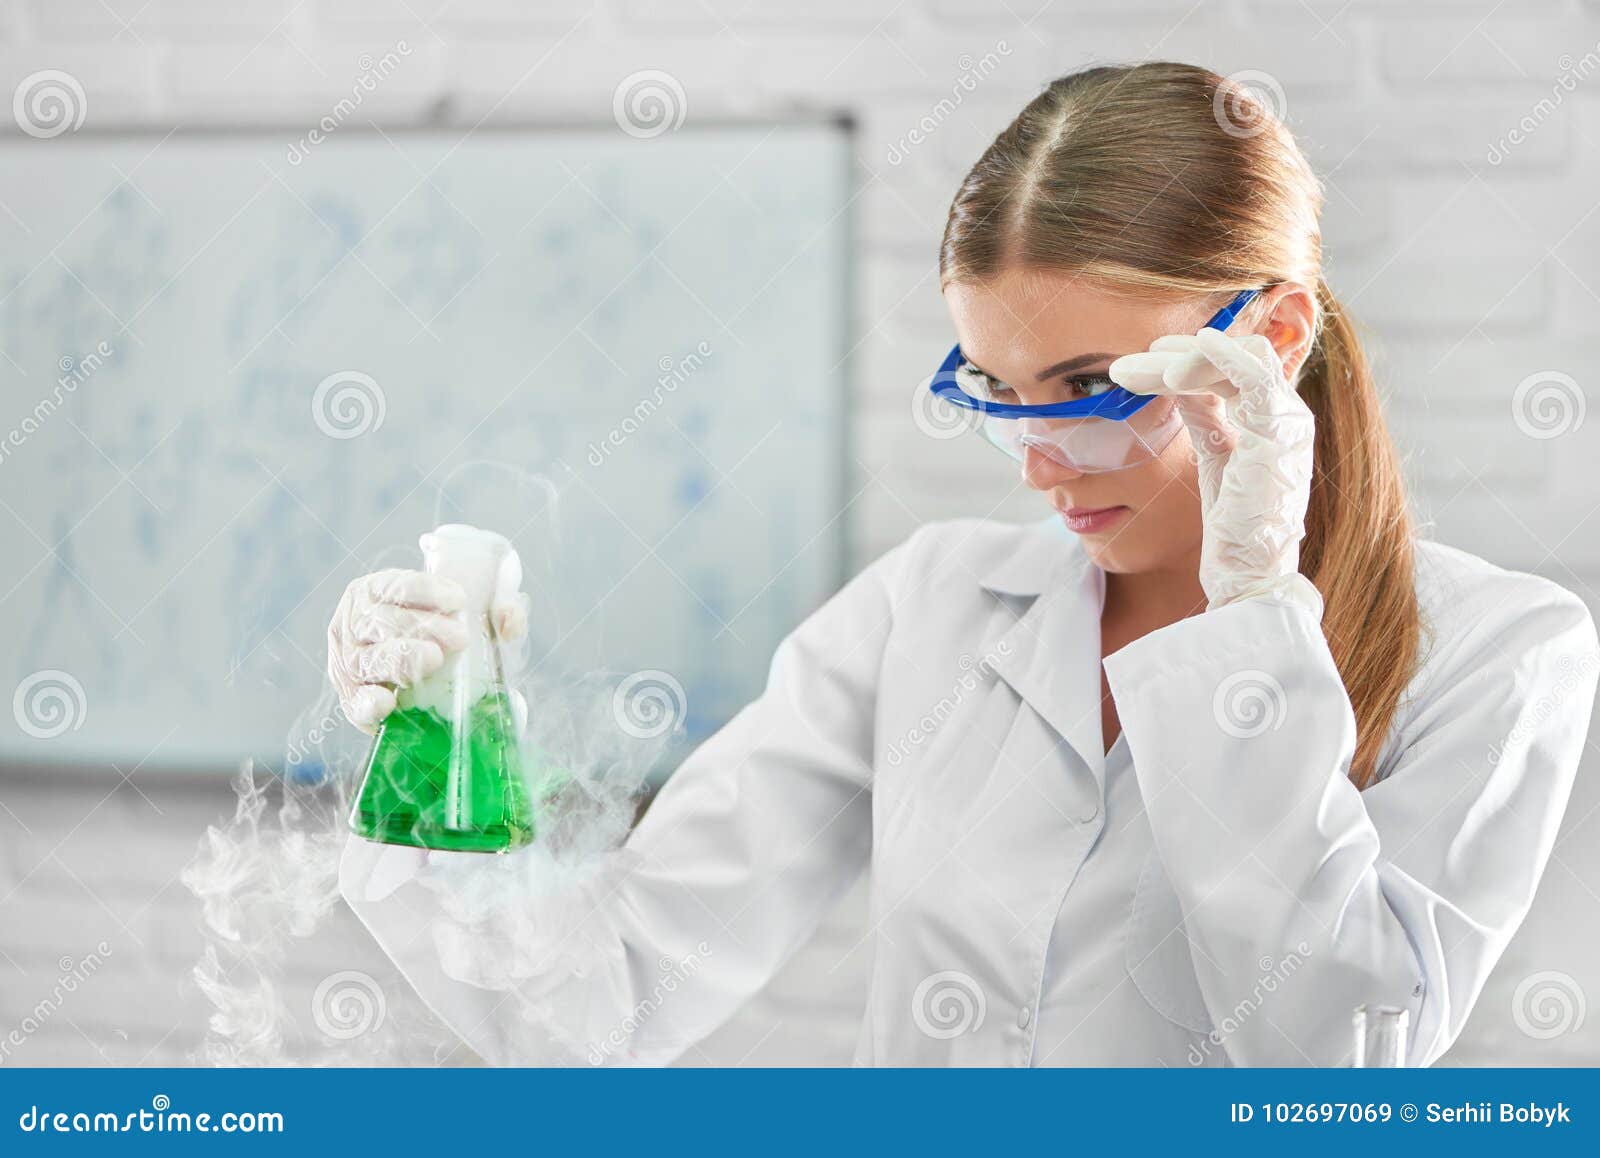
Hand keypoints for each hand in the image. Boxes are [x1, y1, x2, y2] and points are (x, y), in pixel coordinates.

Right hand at [328, 569, 531, 733]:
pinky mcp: (352, 700)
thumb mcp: (458, 616)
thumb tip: (511, 620)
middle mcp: (354, 625)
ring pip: (368, 659)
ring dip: (400, 659)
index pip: (392, 585)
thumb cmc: (436, 637)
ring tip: (433, 659)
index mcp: (373, 593)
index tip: (459, 600)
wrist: (406, 682)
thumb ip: (490, 613)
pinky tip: (385, 703)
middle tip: (459, 638)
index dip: (423, 590)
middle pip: (381, 622)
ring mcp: (348, 663)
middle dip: (420, 626)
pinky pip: (354, 703)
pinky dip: (368, 703)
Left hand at [1108, 326, 1321, 617]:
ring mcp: (1286, 419)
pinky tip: (1181, 355)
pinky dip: (1220, 356)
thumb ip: (1206, 418)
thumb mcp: (1215, 458)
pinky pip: (1253, 375)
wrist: (1250, 572)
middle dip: (1173, 356)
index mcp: (1272, 418)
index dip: (1183, 360)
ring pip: (1237, 359)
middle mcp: (1285, 413)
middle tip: (1122, 367)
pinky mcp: (1278, 431)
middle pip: (1231, 359)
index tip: (1134, 367)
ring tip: (1132, 373)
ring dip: (1182, 358)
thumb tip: (1180, 387)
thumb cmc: (1233, 527)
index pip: (1229, 369)